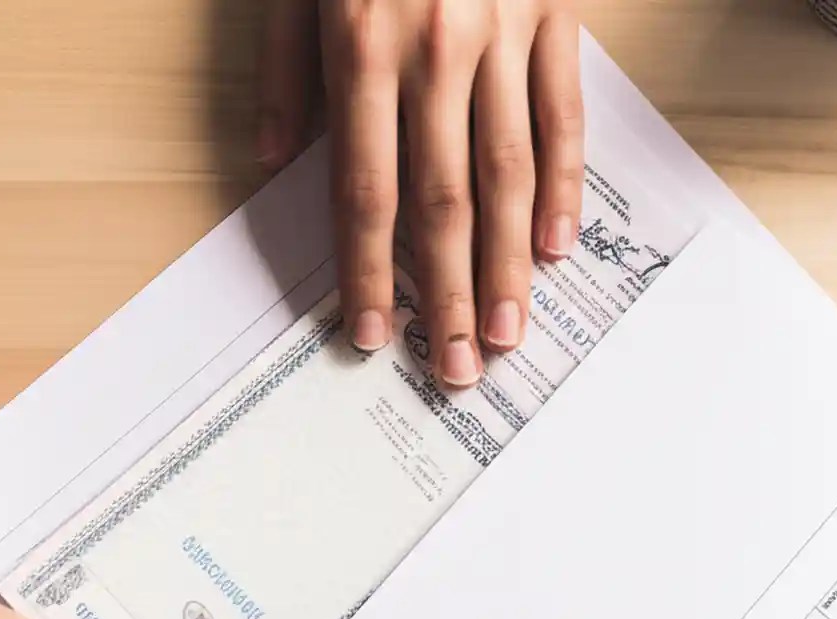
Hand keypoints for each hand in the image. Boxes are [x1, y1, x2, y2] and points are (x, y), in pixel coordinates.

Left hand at [259, 0, 584, 387]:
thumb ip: (283, 68)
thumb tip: (273, 160)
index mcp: (362, 47)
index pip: (365, 188)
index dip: (369, 270)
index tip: (371, 333)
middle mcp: (436, 51)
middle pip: (444, 200)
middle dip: (447, 294)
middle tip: (456, 364)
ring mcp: (504, 34)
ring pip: (508, 171)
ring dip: (507, 263)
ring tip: (506, 332)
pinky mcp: (555, 15)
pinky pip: (563, 115)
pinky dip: (563, 185)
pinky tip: (554, 247)